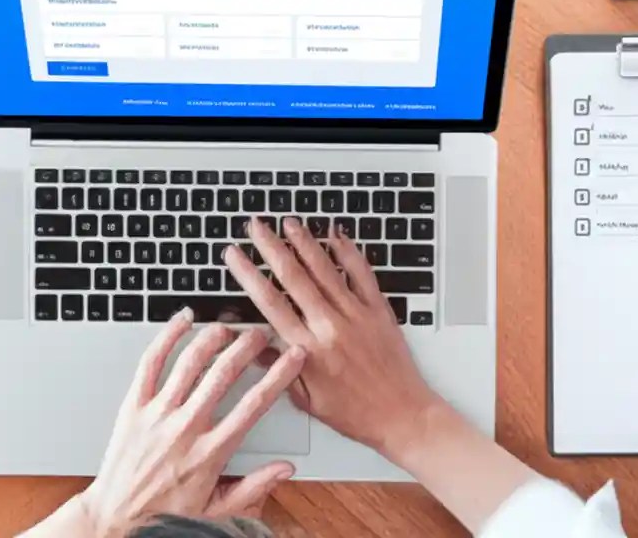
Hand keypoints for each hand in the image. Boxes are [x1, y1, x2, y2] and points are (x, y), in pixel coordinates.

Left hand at [78, 308, 305, 536]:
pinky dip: (167, 337)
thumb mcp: (216, 511)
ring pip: (190, 363)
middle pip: (224, 374)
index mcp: (210, 452)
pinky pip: (150, 363)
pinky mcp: (133, 407)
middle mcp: (185, 428)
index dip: (278, 376)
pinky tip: (182, 321)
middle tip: (261, 333)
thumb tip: (286, 469)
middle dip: (248, 347)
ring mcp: (157, 414)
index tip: (293, 357)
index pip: (254, 405)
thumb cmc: (165, 514)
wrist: (114, 518)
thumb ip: (253, 488)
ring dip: (213, 338)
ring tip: (229, 327)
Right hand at [223, 217, 444, 459]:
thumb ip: (280, 370)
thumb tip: (255, 349)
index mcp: (307, 350)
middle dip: (270, 246)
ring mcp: (356, 315)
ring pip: (325, 269)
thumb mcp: (308, 400)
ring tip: (289, 222)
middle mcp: (330, 327)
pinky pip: (361, 273)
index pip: (270, 302)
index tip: (235, 255)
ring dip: (304, 241)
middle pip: (293, 276)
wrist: (402, 415)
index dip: (248, 274)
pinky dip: (348, 251)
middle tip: (256, 226)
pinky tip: (336, 235)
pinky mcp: (378, 310)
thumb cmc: (357, 414)